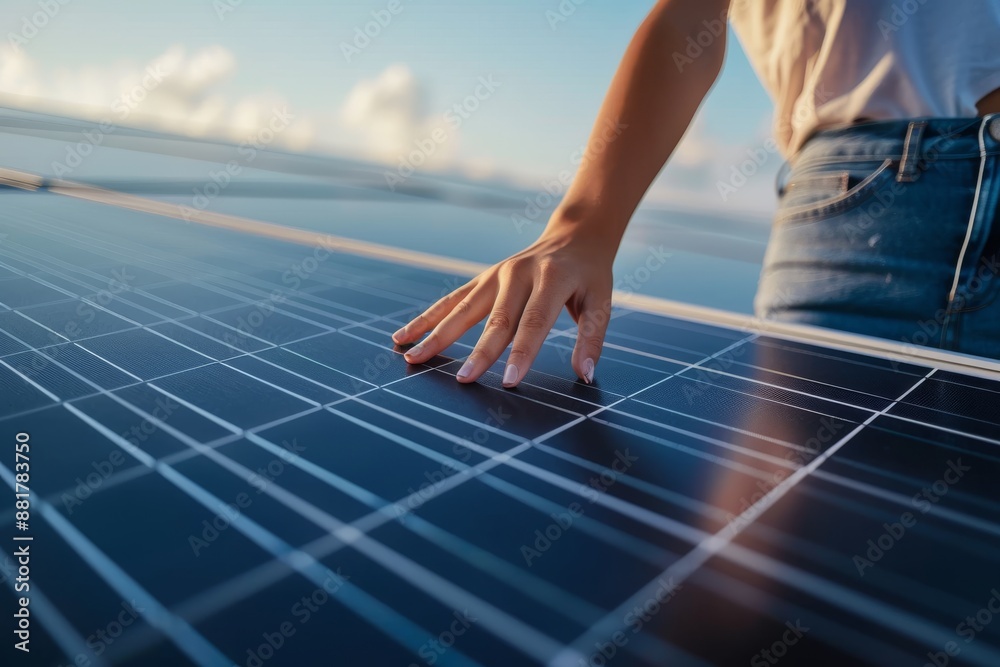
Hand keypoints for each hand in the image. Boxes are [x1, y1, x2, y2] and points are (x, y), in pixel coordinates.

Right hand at [392, 220, 614, 386]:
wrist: (574, 236)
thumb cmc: (589, 276)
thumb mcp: (602, 302)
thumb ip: (592, 339)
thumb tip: (586, 374)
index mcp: (552, 279)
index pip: (534, 322)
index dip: (521, 353)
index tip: (508, 383)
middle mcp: (519, 273)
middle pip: (496, 319)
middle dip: (478, 352)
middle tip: (462, 381)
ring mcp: (496, 274)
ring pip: (463, 307)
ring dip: (437, 333)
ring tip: (413, 357)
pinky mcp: (482, 279)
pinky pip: (452, 300)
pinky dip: (428, 318)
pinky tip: (405, 336)